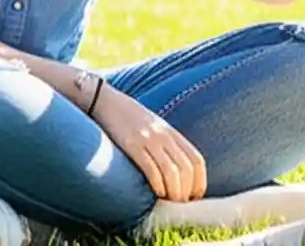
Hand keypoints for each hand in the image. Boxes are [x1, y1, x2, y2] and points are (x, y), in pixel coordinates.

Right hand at [89, 84, 206, 201]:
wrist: (105, 101)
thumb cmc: (127, 119)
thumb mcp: (153, 128)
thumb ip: (166, 145)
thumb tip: (176, 172)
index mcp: (171, 132)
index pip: (196, 160)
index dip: (199, 182)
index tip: (194, 197)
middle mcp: (163, 135)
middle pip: (186, 168)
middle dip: (186, 191)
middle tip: (180, 204)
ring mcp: (148, 139)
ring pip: (171, 171)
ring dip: (173, 192)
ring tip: (169, 202)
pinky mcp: (131, 144)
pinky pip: (150, 168)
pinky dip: (157, 184)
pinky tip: (156, 194)